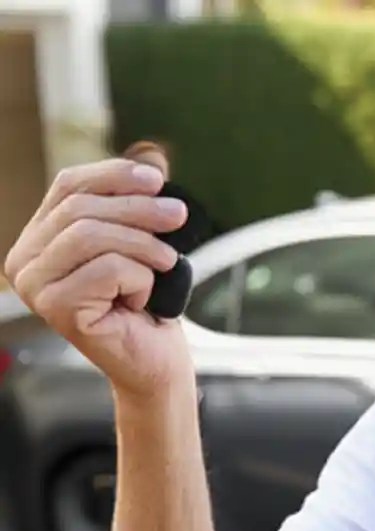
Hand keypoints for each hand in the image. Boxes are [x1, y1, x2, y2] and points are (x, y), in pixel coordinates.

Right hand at [2, 158, 193, 398]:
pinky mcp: (56, 308)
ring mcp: (35, 287)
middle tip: (179, 216)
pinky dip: (140, 278)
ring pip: (92, 235)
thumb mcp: (140, 241)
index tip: (158, 178)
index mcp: (38, 237)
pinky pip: (108, 269)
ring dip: (143, 245)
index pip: (68, 186)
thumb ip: (135, 202)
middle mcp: (24, 261)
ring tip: (166, 261)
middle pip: (80, 209)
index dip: (114, 175)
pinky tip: (143, 297)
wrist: (155, 358)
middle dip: (139, 208)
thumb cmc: (147, 301)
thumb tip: (152, 158)